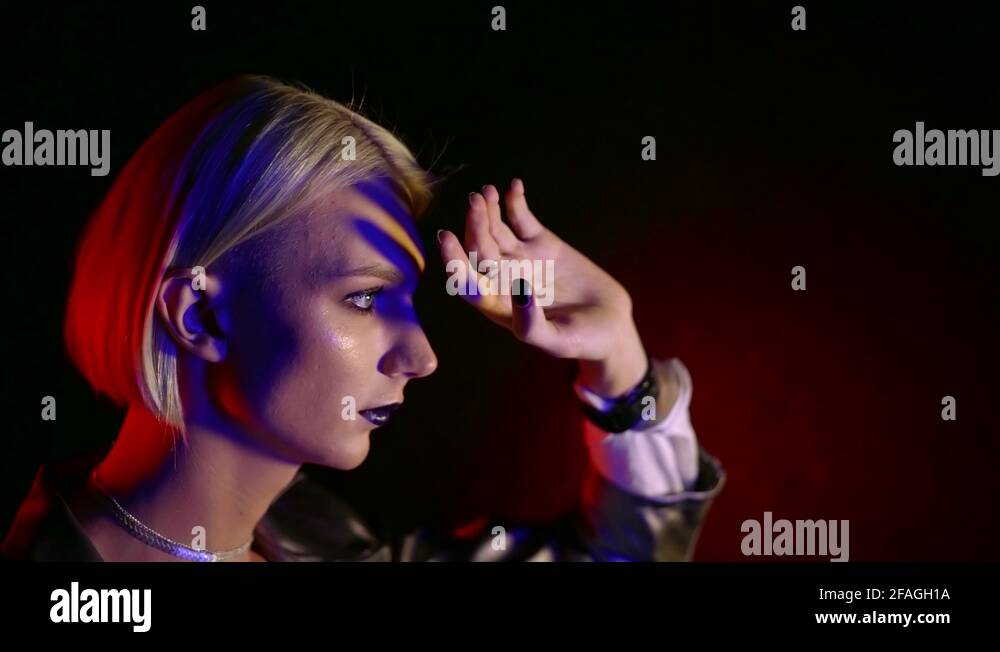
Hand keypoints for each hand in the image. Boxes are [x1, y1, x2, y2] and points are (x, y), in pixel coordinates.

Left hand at [436, 179, 648, 395]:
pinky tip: (514, 186)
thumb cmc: (582, 341)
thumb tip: (517, 293)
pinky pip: (522, 219)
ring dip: (488, 211)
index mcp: (500, 306)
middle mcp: (504, 280)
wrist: (611, 324)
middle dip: (474, 225)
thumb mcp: (558, 341)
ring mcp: (521, 259)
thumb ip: (532, 325)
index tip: (447, 238)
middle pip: (480, 250)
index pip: (468, 282)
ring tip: (486, 193)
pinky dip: (516, 202)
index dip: (455, 261)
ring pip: (496, 230)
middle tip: (476, 202)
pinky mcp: (542, 244)